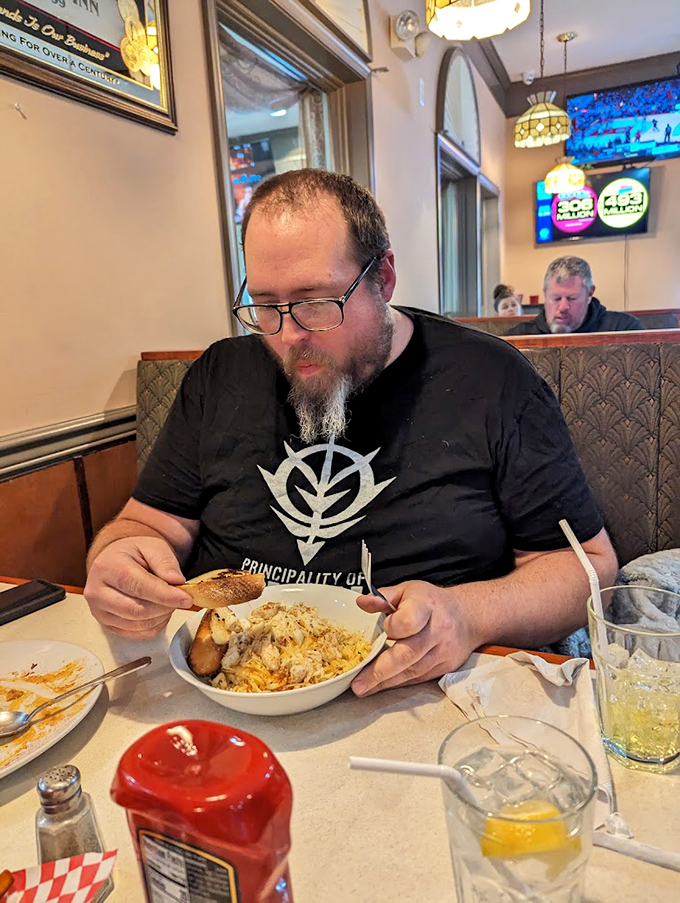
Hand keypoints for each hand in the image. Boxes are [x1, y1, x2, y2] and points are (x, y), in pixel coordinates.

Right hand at [84, 537, 192, 638]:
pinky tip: (160, 611)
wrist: (116, 563)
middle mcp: (97, 592)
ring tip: (169, 601)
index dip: (164, 595)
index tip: (186, 598)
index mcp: (107, 567)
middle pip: (137, 610)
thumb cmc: (134, 554)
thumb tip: (176, 581)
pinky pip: (137, 634)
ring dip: (162, 616)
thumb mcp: (152, 547)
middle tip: (181, 598)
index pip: (137, 586)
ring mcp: (99, 612)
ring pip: (138, 625)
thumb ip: (165, 562)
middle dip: (165, 607)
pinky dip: (155, 625)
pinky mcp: (107, 626)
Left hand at [351, 580, 479, 696]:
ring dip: (386, 682)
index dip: (390, 629)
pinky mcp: (445, 667)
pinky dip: (398, 683)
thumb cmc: (432, 602)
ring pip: (412, 671)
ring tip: (364, 688)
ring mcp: (443, 651)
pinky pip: (419, 678)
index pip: (407, 622)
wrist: (467, 616)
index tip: (381, 631)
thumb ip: (383, 597)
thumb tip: (362, 602)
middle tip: (358, 683)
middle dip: (380, 671)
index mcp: (426, 606)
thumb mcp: (408, 590)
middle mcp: (438, 630)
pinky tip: (381, 686)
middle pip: (408, 654)